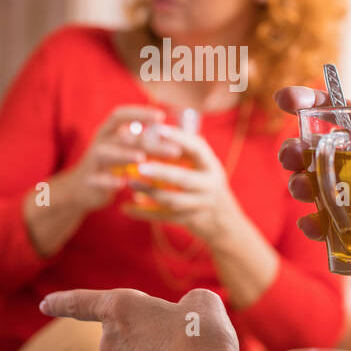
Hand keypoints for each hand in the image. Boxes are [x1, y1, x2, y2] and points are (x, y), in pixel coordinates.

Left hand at [39, 287, 257, 350]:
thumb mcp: (202, 304)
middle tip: (181, 338)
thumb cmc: (202, 340)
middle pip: (122, 332)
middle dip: (145, 334)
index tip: (44, 304)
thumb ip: (188, 302)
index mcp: (120, 308)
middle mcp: (109, 340)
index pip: (82, 303)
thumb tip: (187, 312)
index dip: (62, 302)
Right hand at [62, 105, 166, 211]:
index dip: (140, 113)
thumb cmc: (110, 166)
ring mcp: (92, 161)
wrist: (79, 189)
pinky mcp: (89, 181)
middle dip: (149, 142)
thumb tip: (175, 134)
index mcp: (108, 132)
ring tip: (141, 158)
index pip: (121, 115)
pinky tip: (123, 184)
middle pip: (124, 137)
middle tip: (174, 150)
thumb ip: (142, 141)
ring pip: (106, 154)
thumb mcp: (122, 149)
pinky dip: (109, 181)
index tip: (161, 116)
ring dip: (124, 154)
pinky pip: (98, 179)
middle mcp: (100, 142)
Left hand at [122, 123, 243, 240]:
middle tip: (139, 165)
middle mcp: (209, 185)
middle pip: (183, 178)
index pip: (197, 148)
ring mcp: (200, 205)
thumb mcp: (202, 165)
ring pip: (172, 200)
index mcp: (211, 166)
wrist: (224, 221)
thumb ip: (183, 151)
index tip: (158, 129)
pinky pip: (163, 217)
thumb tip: (153, 129)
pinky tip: (126, 208)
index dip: (179, 138)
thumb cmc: (205, 183)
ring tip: (130, 183)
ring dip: (149, 191)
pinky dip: (144, 213)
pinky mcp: (189, 221)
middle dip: (160, 171)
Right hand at [274, 86, 350, 350]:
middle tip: (288, 155)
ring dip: (302, 184)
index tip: (289, 99)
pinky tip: (313, 227)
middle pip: (327, 152)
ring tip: (299, 189)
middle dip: (300, 148)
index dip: (321, 105)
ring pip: (321, 186)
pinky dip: (315, 224)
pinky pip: (328, 226)